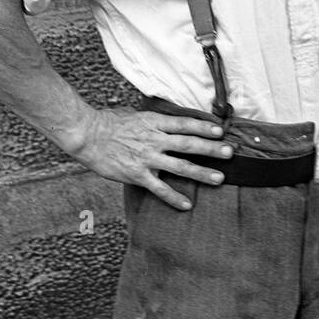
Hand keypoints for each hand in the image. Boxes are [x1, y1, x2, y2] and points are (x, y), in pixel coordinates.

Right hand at [70, 107, 233, 209]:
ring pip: (180, 166)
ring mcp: (147, 158)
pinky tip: (187, 205)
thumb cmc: (109, 122)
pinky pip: (159, 189)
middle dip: (212, 148)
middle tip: (230, 152)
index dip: (204, 126)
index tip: (221, 129)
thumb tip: (169, 121)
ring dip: (201, 173)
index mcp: (154, 122)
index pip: (185, 123)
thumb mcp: (135, 114)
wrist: (88, 135)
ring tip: (219, 178)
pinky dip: (174, 197)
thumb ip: (154, 120)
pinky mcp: (137, 174)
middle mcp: (154, 139)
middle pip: (189, 144)